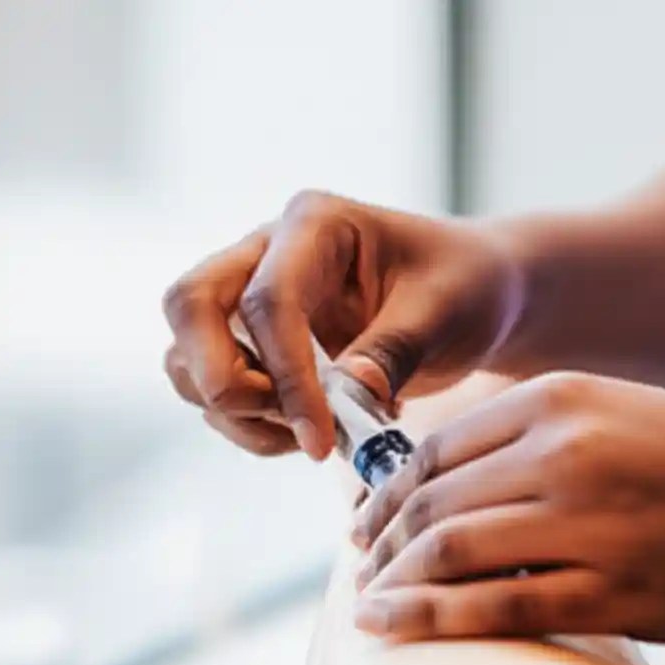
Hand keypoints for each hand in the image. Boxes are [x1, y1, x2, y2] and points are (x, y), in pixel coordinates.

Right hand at [162, 191, 524, 457]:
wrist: (476, 295)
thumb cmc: (466, 286)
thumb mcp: (446, 312)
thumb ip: (395, 350)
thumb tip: (348, 395)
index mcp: (316, 224)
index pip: (268, 299)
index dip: (287, 377)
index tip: (321, 439)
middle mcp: (267, 251)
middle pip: (189, 307)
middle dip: (222, 382)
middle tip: (292, 432)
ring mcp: (250, 296)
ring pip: (188, 357)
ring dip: (238, 414)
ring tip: (321, 435)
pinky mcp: (252, 343)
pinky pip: (214, 390)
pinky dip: (252, 427)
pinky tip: (316, 433)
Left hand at [349, 372, 664, 642]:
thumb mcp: (629, 418)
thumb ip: (546, 435)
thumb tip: (457, 476)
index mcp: (568, 398)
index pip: (440, 444)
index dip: (387, 486)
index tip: (369, 516)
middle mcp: (569, 451)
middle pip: (434, 498)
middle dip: (380, 538)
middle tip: (361, 564)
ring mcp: (592, 522)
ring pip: (450, 551)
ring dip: (393, 581)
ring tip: (371, 602)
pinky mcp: (617, 592)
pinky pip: (496, 608)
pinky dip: (429, 620)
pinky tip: (393, 626)